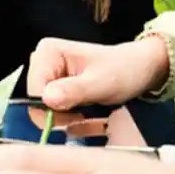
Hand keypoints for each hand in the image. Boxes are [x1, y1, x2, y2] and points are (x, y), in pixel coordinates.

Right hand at [27, 36, 169, 110]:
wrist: (140, 68)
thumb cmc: (124, 70)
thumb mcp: (100, 83)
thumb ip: (73, 91)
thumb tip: (46, 99)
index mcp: (47, 52)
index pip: (34, 91)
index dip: (51, 109)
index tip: (77, 116)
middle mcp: (42, 62)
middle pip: (37, 103)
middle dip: (60, 116)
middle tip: (87, 118)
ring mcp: (49, 76)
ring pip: (45, 111)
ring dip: (67, 121)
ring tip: (92, 118)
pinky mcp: (56, 88)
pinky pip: (54, 112)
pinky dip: (71, 120)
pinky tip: (89, 118)